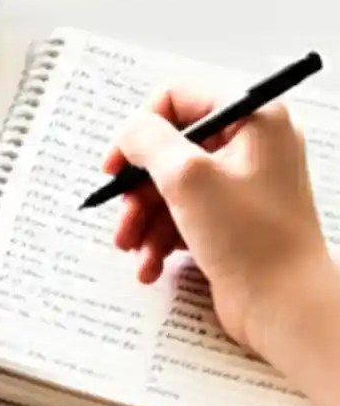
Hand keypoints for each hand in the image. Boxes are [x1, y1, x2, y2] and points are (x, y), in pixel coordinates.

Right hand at [103, 84, 330, 348]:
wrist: (286, 307)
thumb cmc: (252, 238)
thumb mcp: (187, 177)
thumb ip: (148, 140)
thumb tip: (129, 131)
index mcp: (253, 120)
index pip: (179, 99)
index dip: (140, 129)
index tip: (118, 163)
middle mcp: (251, 146)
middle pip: (169, 149)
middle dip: (138, 187)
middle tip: (123, 215)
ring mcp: (242, 184)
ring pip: (170, 186)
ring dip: (143, 218)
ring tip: (131, 247)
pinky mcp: (233, 219)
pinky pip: (183, 215)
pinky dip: (161, 237)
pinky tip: (151, 264)